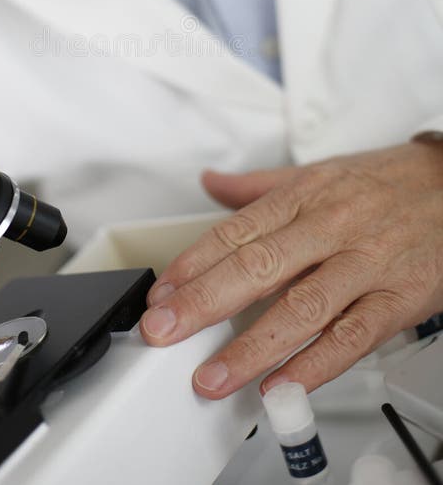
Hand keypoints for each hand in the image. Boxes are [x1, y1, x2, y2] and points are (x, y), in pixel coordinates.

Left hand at [139, 142, 442, 397]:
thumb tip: (211, 183)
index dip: (193, 265)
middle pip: (257, 268)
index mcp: (302, 198)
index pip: (236, 233)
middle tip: (164, 331)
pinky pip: (353, 336)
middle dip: (204, 303)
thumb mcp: (316, 174)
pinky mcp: (397, 298)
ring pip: (301, 307)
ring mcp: (363, 264)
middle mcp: (328, 228)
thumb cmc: (383, 183)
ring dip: (251, 346)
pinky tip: (283, 386)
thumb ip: (257, 186)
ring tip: (213, 376)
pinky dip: (317, 364)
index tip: (161, 295)